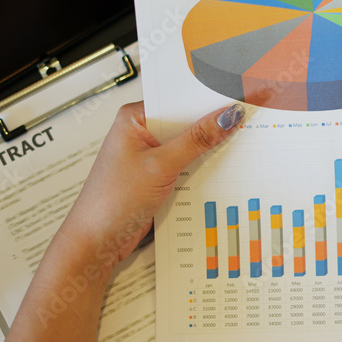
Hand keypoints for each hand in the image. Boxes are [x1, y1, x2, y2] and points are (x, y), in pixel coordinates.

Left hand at [60, 101, 244, 268]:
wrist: (96, 241)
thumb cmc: (111, 201)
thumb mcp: (160, 166)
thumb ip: (196, 140)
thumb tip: (226, 116)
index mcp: (135, 118)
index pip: (180, 100)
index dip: (208, 100)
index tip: (237, 99)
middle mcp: (142, 133)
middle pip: (187, 122)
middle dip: (212, 126)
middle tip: (245, 123)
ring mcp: (150, 156)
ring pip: (189, 145)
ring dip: (208, 149)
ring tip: (238, 145)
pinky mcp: (158, 176)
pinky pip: (187, 165)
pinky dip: (202, 167)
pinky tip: (220, 168)